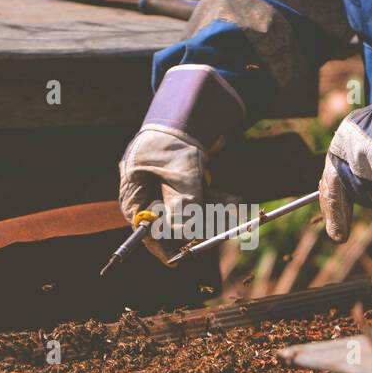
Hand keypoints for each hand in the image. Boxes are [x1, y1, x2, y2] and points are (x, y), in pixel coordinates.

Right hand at [119, 64, 245, 259]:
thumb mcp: (181, 169)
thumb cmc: (174, 138)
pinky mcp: (184, 186)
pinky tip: (235, 202)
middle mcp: (148, 195)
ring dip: (213, 213)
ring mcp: (166, 190)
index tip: (178, 260)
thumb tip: (186, 232)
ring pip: (190, 213)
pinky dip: (217, 201)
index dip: (162, 246)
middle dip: (199, 227)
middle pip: (171, 224)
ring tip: (236, 209)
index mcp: (135, 192)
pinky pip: (200, 200)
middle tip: (222, 231)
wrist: (187, 112)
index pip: (144, 229)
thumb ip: (183, 200)